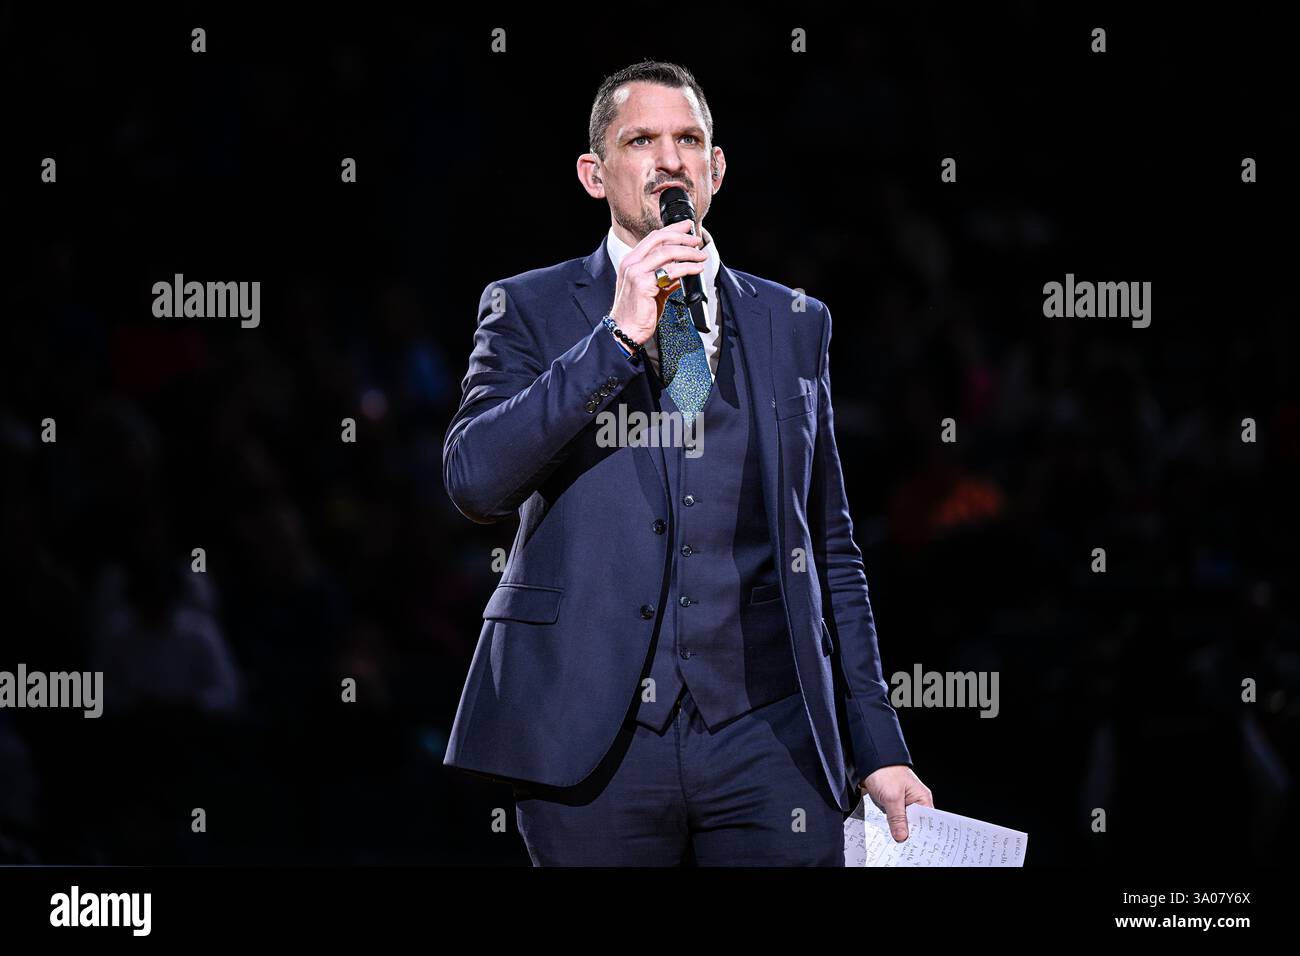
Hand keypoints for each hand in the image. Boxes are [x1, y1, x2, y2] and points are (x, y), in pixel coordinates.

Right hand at [609, 219, 706, 344]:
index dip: (672, 229)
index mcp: (631, 261)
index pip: (653, 237)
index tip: (687, 227)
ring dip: (688, 252)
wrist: (625, 331)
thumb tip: (680, 272)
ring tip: (701, 255)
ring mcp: (636, 272)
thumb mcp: (652, 290)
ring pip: (667, 252)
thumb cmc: (637, 313)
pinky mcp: (643, 284)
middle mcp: (631, 263)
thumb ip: (664, 278)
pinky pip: (671, 271)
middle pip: (660, 239)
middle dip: (682, 237)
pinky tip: (696, 269)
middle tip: (697, 240)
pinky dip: (687, 268)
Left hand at [860, 765, 933, 841]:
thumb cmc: (885, 771)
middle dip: (909, 834)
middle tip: (903, 846)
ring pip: (903, 822)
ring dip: (898, 829)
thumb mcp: (892, 797)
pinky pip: (893, 818)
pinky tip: (888, 833)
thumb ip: (897, 818)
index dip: (922, 834)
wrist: (868, 758)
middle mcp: (915, 801)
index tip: (915, 846)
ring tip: (896, 842)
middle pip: (915, 824)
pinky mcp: (892, 803)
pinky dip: (890, 824)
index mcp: (922, 798)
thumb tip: (902, 837)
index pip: (928, 822)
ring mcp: (903, 802)